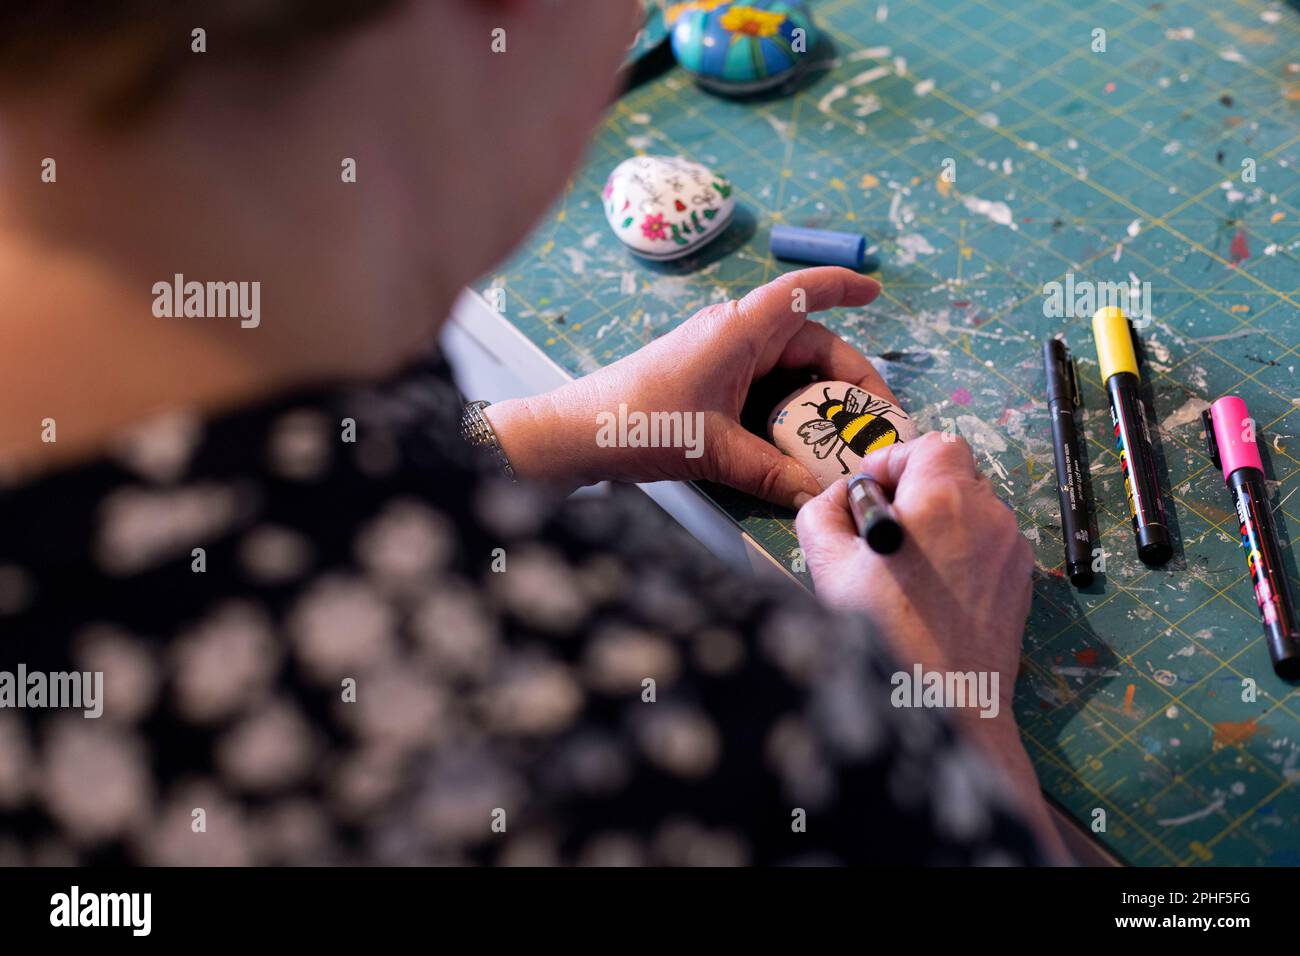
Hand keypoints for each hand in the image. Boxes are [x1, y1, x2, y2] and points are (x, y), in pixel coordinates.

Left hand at [485, 268, 887, 505]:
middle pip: (809, 345)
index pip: (802, 292)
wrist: (578, 434)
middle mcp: (734, 337)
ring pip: (789, 373)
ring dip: (819, 404)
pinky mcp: (711, 384)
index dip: (842, 286)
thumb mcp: (714, 450)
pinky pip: (765, 392)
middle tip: (878, 421)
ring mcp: (722, 360)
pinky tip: (802, 448)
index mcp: (738, 330)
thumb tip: (816, 494)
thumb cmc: (637, 422)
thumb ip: (771, 473)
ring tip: (848, 441)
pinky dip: (789, 415)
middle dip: (847, 382)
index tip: (876, 289)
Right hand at [796, 434, 1067, 861]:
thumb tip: (835, 499)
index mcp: (944, 498)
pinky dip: (961, 553)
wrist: (941, 706)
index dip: (895, 461)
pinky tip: (933, 592)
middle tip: (882, 529)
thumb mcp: (828, 565)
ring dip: (939, 523)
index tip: (868, 493)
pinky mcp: (1022, 583)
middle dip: (916, 491)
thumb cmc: (883, 634)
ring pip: (973, 511)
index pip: (931, 445)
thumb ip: (823, 513)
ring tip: (905, 567)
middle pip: (955, 474)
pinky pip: (989, 546)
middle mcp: (989, 515)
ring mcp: (1013, 551)